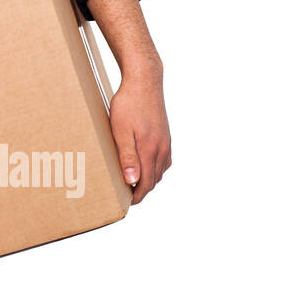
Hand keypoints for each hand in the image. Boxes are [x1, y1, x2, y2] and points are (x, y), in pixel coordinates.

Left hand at [108, 70, 170, 204]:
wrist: (144, 82)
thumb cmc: (128, 105)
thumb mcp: (120, 131)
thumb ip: (127, 156)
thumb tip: (132, 181)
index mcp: (150, 150)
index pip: (146, 182)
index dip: (137, 196)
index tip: (127, 203)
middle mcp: (161, 148)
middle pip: (155, 179)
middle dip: (142, 191)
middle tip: (128, 197)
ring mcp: (166, 142)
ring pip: (160, 170)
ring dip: (150, 180)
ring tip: (135, 184)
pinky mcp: (166, 135)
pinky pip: (164, 159)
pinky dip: (156, 168)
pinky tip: (147, 166)